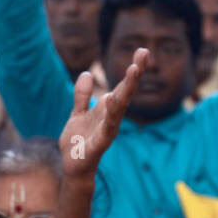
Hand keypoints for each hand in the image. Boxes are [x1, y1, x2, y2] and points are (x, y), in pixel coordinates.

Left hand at [58, 48, 148, 180]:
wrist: (73, 167)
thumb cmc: (78, 142)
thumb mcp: (77, 113)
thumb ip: (82, 96)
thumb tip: (86, 74)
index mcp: (106, 110)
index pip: (122, 87)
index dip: (132, 70)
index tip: (142, 51)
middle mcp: (111, 118)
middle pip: (125, 93)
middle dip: (134, 74)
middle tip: (144, 54)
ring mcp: (106, 131)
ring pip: (119, 108)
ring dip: (126, 89)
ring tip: (133, 71)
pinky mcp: (98, 144)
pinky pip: (106, 128)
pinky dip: (110, 116)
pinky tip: (112, 101)